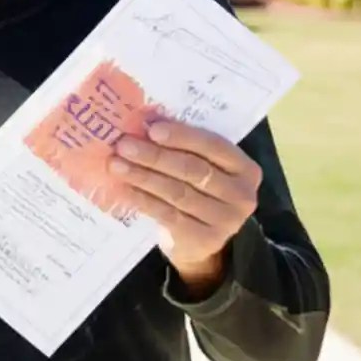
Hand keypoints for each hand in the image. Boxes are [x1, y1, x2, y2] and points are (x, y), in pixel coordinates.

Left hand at [108, 119, 262, 292]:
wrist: (200, 241)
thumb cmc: (197, 192)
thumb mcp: (201, 167)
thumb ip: (184, 147)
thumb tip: (146, 120)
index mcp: (245, 168)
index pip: (214, 145)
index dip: (182, 136)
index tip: (151, 128)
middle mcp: (242, 195)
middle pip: (193, 169)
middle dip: (155, 156)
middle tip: (123, 145)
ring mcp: (227, 221)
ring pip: (177, 192)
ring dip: (143, 176)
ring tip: (116, 164)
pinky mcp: (205, 240)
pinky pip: (168, 215)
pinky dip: (143, 199)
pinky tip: (124, 188)